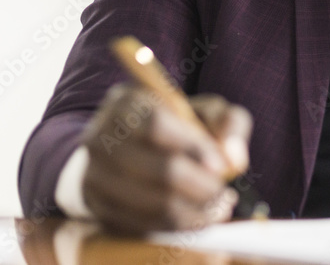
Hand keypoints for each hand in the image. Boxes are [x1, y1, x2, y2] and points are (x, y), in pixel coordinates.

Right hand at [81, 84, 250, 233]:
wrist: (128, 149)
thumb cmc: (176, 125)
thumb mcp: (204, 111)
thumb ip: (228, 123)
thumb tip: (235, 160)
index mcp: (126, 102)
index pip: (157, 126)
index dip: (193, 148)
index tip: (221, 167)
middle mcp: (101, 137)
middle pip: (158, 169)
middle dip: (201, 187)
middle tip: (225, 195)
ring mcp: (94, 174)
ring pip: (151, 202)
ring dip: (194, 212)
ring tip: (219, 209)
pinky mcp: (98, 207)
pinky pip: (142, 224)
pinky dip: (176, 226)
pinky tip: (198, 219)